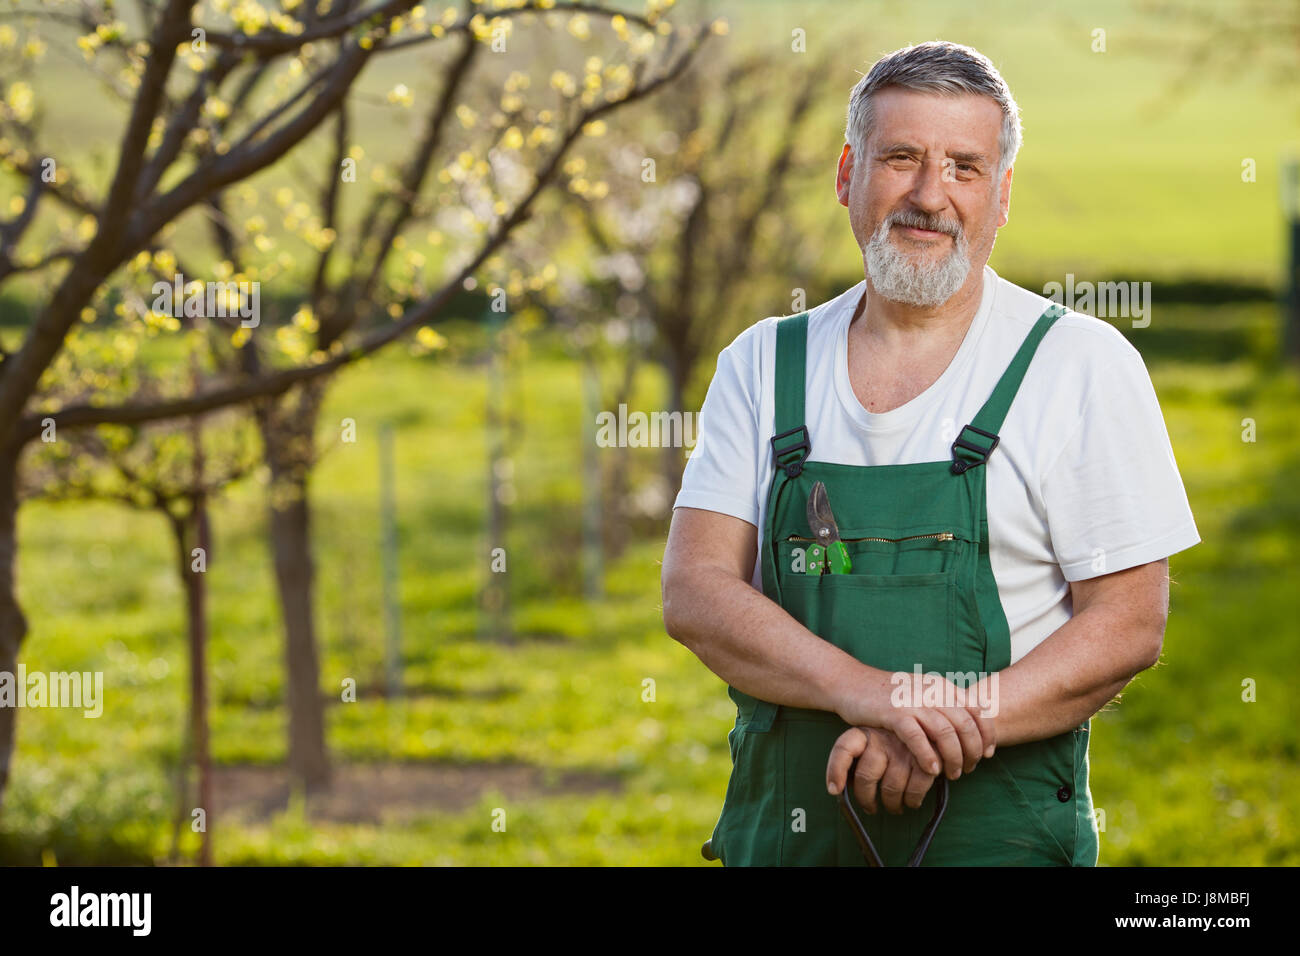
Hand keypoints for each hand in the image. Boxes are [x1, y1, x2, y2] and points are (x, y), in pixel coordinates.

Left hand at [826, 726, 936, 813]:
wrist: (933, 715)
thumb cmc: (895, 739)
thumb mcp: (874, 739)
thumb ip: (860, 759)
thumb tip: (842, 788)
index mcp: (865, 731)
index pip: (843, 749)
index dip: (835, 770)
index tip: (834, 790)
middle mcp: (882, 737)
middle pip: (864, 776)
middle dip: (866, 798)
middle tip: (871, 807)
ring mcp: (904, 747)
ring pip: (890, 787)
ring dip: (891, 804)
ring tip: (894, 806)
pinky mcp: (927, 757)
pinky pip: (914, 788)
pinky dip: (913, 800)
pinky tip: (912, 801)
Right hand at [834, 670, 995, 780]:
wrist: (851, 682)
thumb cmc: (888, 694)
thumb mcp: (921, 693)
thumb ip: (944, 706)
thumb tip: (969, 730)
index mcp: (941, 686)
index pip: (977, 710)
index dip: (987, 735)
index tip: (988, 754)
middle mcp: (931, 691)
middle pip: (965, 724)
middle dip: (972, 751)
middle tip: (968, 769)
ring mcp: (913, 701)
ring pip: (946, 733)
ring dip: (953, 758)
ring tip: (951, 774)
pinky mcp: (893, 712)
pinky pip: (917, 737)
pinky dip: (928, 755)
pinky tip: (931, 770)